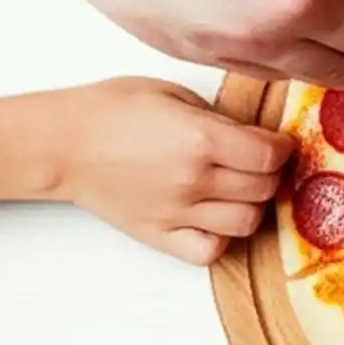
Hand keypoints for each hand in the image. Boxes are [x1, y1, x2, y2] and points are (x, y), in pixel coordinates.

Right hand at [55, 77, 293, 265]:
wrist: (61, 142)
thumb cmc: (112, 110)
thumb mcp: (174, 93)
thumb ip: (221, 118)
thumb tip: (256, 135)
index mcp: (202, 139)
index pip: (271, 155)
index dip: (282, 148)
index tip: (277, 143)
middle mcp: (195, 179)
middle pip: (265, 188)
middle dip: (271, 174)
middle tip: (258, 164)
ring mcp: (178, 212)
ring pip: (247, 222)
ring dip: (252, 205)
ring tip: (238, 189)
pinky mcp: (160, 235)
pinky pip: (210, 251)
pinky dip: (221, 237)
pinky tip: (213, 217)